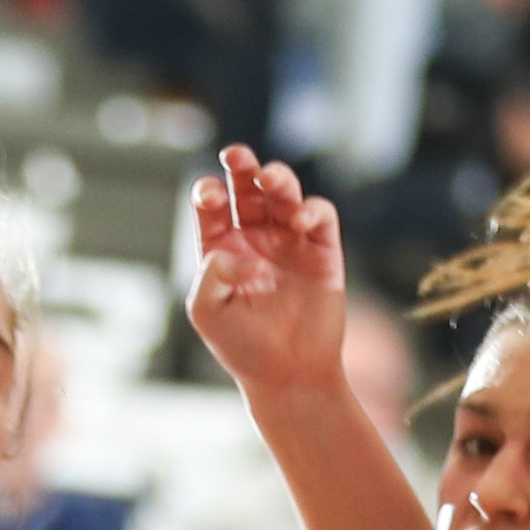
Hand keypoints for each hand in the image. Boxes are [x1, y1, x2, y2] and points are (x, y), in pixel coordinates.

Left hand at [186, 148, 346, 398]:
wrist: (288, 375)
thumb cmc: (241, 346)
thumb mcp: (206, 311)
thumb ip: (209, 274)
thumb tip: (236, 251)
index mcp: (222, 246)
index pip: (212, 204)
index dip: (209, 191)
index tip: (211, 197)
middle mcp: (256, 238)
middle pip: (247, 187)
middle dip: (241, 165)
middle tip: (235, 155)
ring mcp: (290, 242)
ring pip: (284, 192)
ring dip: (277, 177)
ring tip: (270, 179)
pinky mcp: (323, 251)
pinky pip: (320, 215)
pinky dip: (311, 209)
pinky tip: (299, 221)